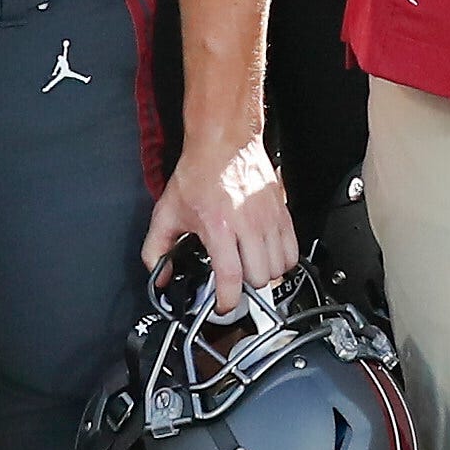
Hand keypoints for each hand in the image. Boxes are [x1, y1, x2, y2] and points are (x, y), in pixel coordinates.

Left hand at [147, 124, 299, 310]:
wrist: (223, 143)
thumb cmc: (199, 173)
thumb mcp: (167, 211)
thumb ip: (156, 248)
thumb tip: (159, 275)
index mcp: (219, 226)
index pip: (231, 278)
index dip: (227, 302)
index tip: (221, 306)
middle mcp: (248, 224)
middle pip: (259, 277)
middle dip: (246, 285)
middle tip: (235, 279)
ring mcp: (269, 219)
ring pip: (279, 267)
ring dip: (265, 274)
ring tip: (250, 267)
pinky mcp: (282, 213)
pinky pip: (292, 251)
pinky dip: (282, 261)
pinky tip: (267, 256)